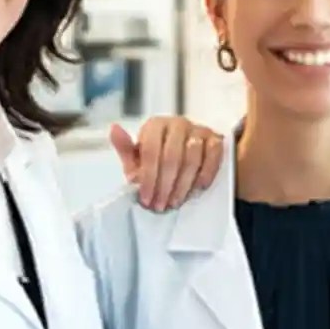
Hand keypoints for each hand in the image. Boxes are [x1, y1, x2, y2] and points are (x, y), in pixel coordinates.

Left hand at [109, 117, 223, 211]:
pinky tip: (197, 190)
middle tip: (161, 205)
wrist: (188, 155)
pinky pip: (213, 156)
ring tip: (175, 202)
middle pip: (171, 156)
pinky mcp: (215, 139)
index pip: (150, 150)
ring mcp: (198, 130)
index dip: (148, 177)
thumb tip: (114, 129)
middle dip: (164, 185)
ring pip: (192, 158)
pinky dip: (205, 175)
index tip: (146, 199)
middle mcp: (177, 123)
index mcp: (155, 125)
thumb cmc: (158, 159)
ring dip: (183, 184)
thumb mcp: (138, 158)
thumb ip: (125, 148)